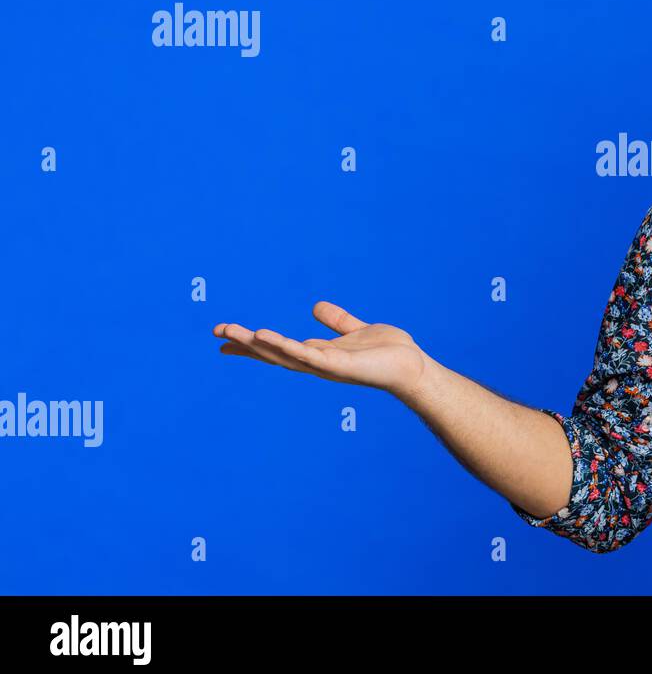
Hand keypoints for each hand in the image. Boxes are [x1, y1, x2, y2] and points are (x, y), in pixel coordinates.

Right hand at [212, 300, 431, 399]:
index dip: (252, 343)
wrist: (412, 367)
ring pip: (282, 354)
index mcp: (318, 354)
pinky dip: (283, 346)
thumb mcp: (356, 330)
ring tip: (230, 331)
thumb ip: (338, 321)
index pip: (278, 348)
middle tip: (217, 332)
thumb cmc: (388, 353)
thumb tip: (315, 306)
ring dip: (255, 344)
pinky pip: (305, 354)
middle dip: (245, 344)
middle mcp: (316, 362)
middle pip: (273, 353)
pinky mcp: (336, 365)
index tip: (224, 337)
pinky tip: (263, 336)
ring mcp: (324, 366)